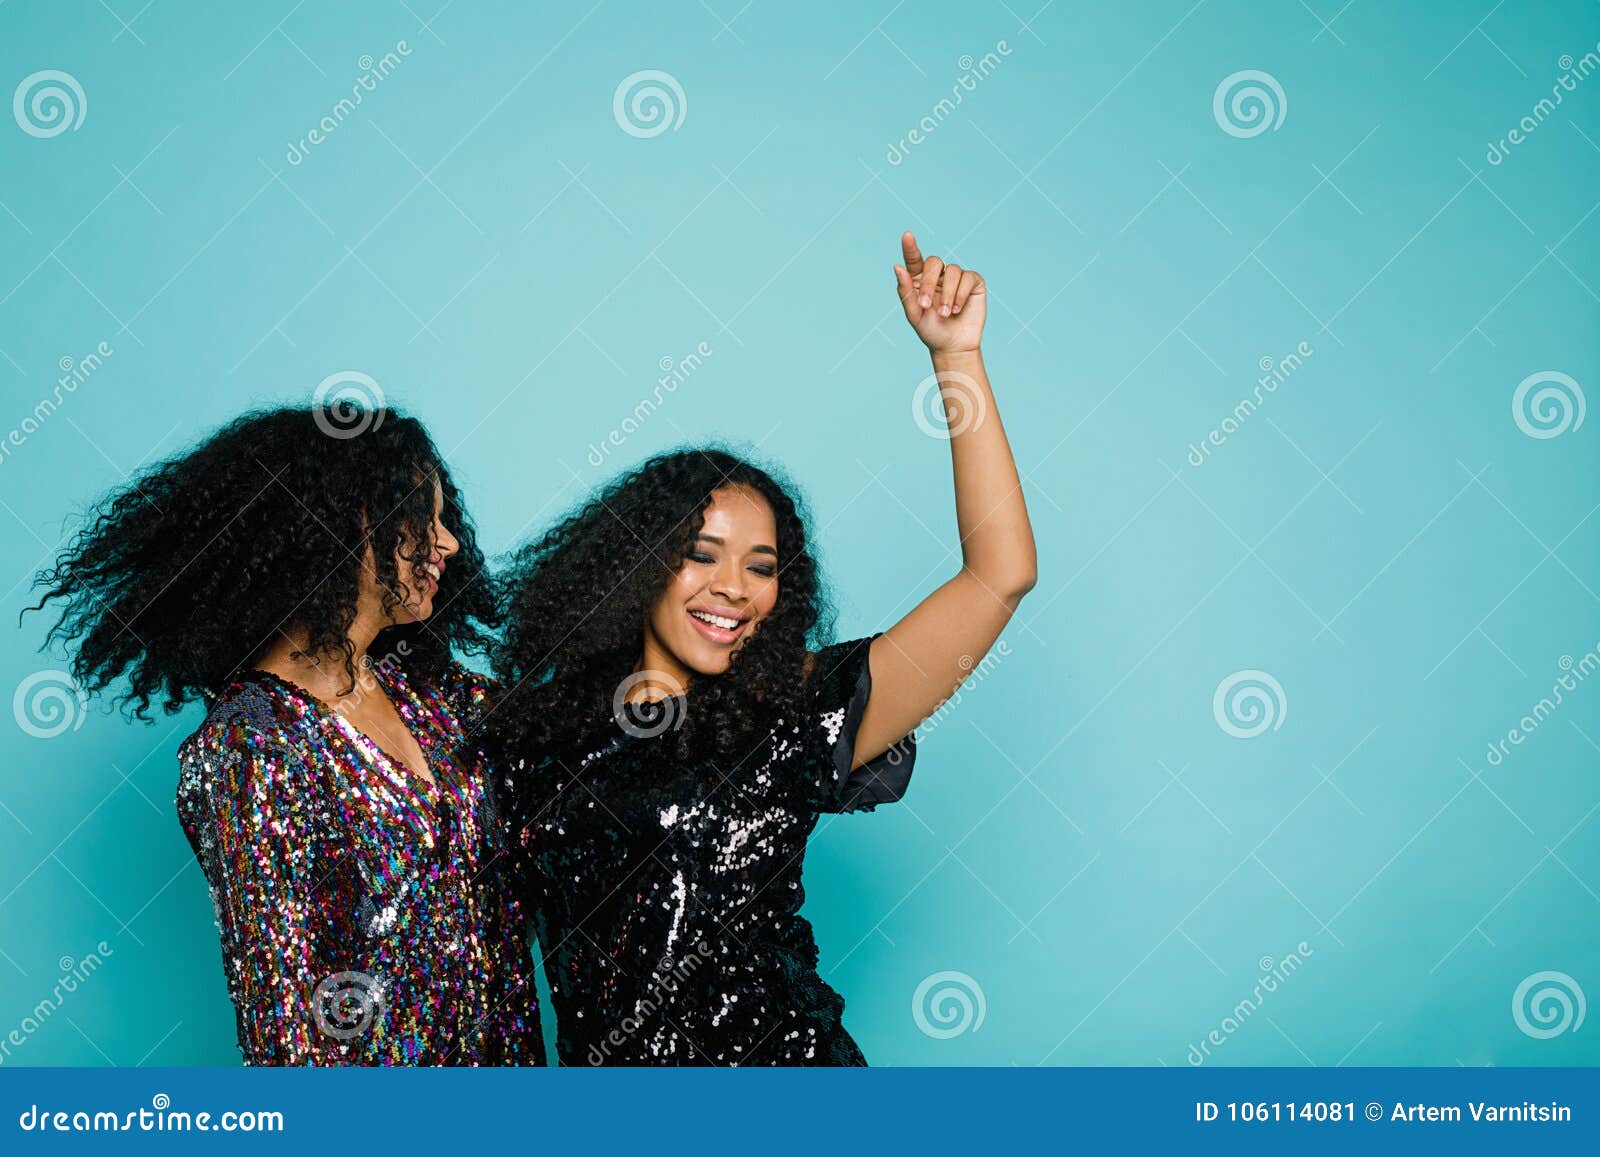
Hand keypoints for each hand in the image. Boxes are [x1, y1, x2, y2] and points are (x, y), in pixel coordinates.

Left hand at [893, 231, 985, 354]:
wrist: (953, 346)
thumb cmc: (931, 331)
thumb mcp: (914, 314)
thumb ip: (905, 292)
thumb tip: (897, 266)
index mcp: (920, 280)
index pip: (914, 259)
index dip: (910, 247)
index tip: (907, 236)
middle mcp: (938, 275)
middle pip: (934, 262)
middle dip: (928, 283)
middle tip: (925, 305)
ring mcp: (956, 277)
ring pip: (952, 270)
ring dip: (947, 294)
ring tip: (945, 314)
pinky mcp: (973, 282)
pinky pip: (967, 277)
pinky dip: (960, 294)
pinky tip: (957, 309)